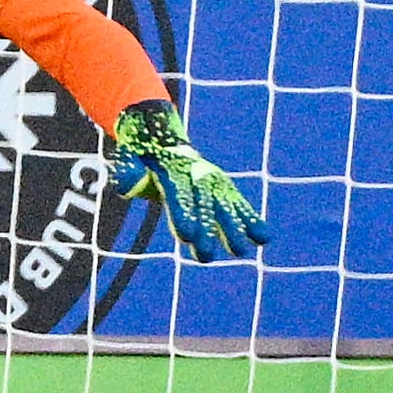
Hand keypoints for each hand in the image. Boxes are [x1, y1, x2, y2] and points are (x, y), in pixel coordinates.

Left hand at [110, 98, 270, 264]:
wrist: (163, 136)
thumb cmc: (142, 155)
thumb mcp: (130, 158)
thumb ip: (129, 171)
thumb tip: (127, 184)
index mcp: (171, 170)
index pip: (178, 194)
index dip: (183, 214)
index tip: (187, 237)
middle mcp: (197, 174)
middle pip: (204, 204)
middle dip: (207, 230)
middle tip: (207, 257)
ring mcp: (213, 180)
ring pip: (225, 205)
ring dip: (234, 229)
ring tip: (241, 252)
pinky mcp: (224, 187)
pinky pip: (239, 204)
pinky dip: (251, 219)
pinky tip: (264, 238)